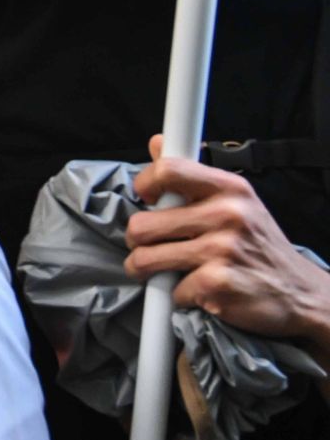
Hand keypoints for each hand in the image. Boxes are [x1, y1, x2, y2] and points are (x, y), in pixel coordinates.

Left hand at [127, 134, 329, 352]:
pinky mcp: (218, 283)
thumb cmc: (257, 244)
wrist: (301, 293)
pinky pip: (171, 290)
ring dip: (146, 270)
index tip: (147, 199)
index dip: (144, 185)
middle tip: (150, 247)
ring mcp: (222, 249)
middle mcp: (227, 214)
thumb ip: (192, 176)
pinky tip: (201, 291)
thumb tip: (157, 143)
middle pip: (142, 225)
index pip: (167, 170)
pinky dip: (179, 296)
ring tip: (163, 271)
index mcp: (229, 188)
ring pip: (145, 259)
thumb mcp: (236, 201)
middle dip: (137, 241)